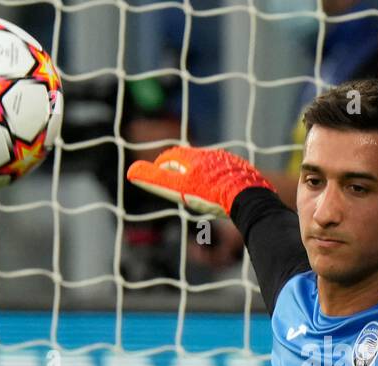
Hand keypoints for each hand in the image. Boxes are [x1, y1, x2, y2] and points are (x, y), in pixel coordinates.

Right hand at [126, 145, 274, 218]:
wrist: (247, 197)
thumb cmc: (210, 194)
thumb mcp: (178, 189)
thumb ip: (155, 179)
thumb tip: (129, 171)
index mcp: (194, 158)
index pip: (171, 157)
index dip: (161, 166)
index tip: (158, 175)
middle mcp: (211, 155)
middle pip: (190, 161)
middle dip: (181, 171)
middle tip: (176, 184)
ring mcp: (228, 163)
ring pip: (209, 166)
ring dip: (201, 175)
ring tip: (198, 190)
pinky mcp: (242, 172)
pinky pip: (226, 174)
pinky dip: (218, 181)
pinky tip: (221, 193)